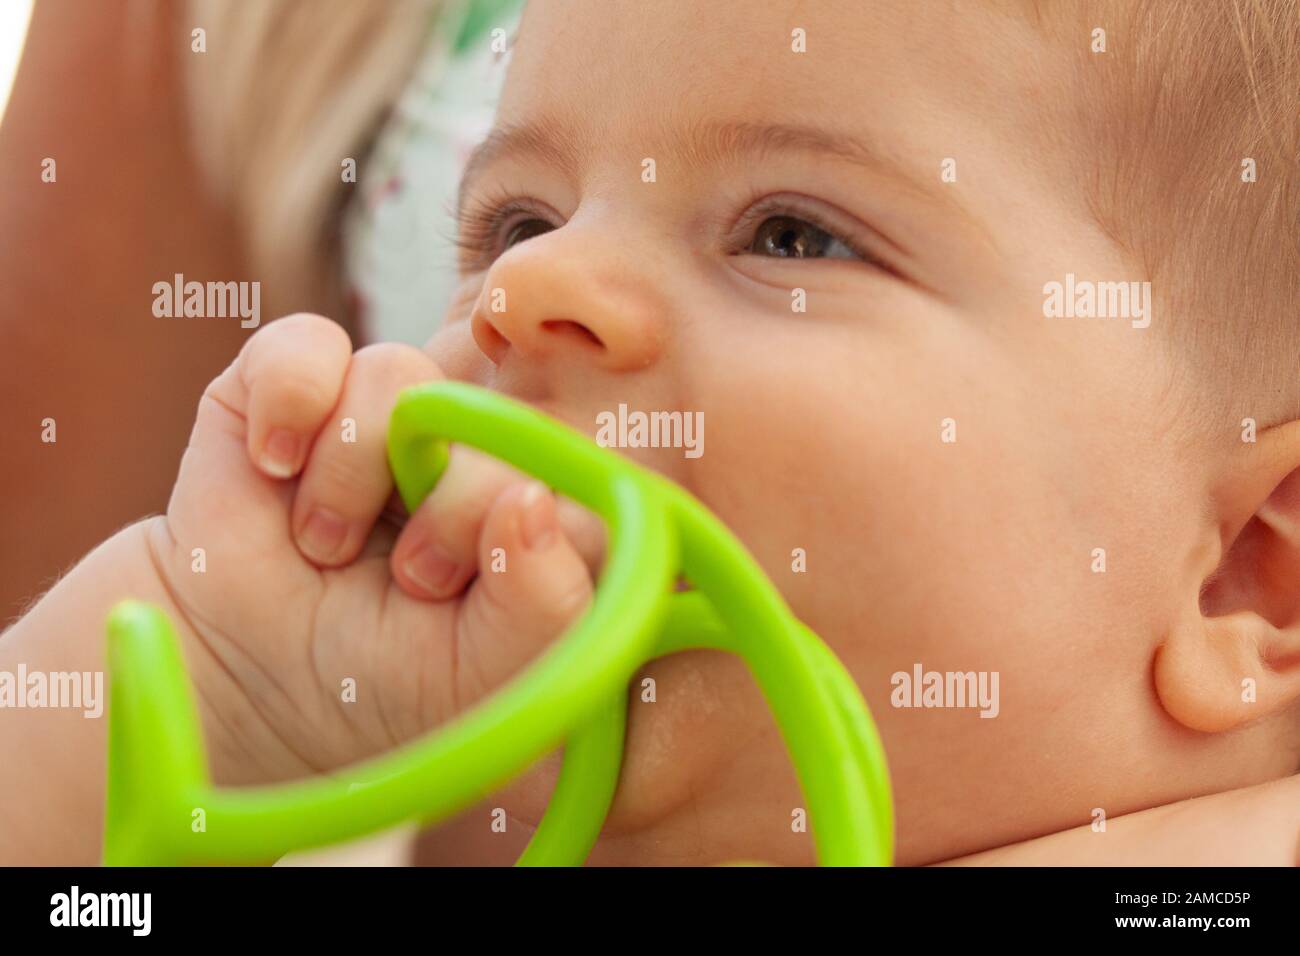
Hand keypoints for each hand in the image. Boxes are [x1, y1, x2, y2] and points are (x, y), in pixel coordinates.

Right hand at [148, 314, 599, 783]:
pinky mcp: (297, 385)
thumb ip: (545, 602)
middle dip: (447, 508)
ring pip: (396, 373)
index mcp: (529, 499)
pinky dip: (286, 405)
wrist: (249, 682)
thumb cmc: (387, 681)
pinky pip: (305, 345)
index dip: (521, 513)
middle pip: (491, 414)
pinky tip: (272, 467)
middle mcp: (465, 441)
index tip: (468, 590)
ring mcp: (384, 409)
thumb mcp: (486, 670)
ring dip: (349, 474)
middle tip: (407, 580)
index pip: (567, 462)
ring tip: (324, 546)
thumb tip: (531, 501)